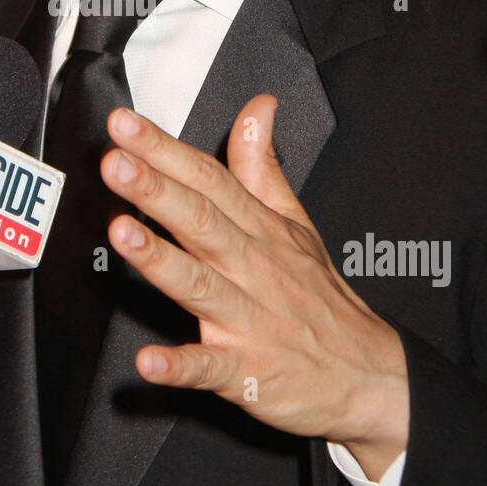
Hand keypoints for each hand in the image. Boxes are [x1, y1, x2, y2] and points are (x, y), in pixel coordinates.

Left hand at [102, 95, 408, 481]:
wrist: (370, 377)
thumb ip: (263, 166)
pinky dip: (180, 367)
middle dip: (156, 190)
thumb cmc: (322, 300)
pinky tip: (149, 360)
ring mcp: (249, 321)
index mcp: (261, 230)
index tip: (126, 125)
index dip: (165, 149)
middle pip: (201, 221)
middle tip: (116, 162)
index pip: (209, 179)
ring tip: (122, 234)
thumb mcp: (298, 223)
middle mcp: (253, 268)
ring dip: (161, 260)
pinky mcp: (246, 372)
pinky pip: (209, 368)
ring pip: (200, 285)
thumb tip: (256, 108)